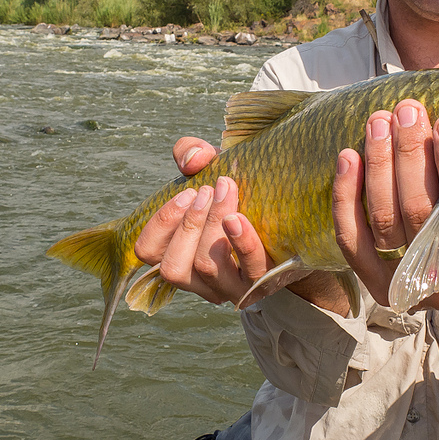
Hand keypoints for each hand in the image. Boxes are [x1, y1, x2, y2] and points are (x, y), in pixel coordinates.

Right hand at [132, 138, 271, 306]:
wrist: (291, 218)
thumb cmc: (240, 193)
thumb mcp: (212, 166)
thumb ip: (192, 152)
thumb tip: (194, 160)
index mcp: (180, 254)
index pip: (147, 252)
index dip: (160, 224)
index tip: (188, 192)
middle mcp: (199, 279)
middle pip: (173, 267)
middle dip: (188, 223)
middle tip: (209, 190)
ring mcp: (230, 287)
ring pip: (207, 267)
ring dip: (212, 226)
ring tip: (227, 192)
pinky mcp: (262, 282)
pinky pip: (250, 271)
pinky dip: (243, 242)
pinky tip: (241, 218)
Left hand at [331, 57, 438, 318]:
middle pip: (421, 216)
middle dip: (412, 157)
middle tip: (408, 110)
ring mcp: (412, 289)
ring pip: (384, 223)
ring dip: (378, 166)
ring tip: (378, 120)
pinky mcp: (378, 284)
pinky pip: (351, 241)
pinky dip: (346, 197)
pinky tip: (348, 156)